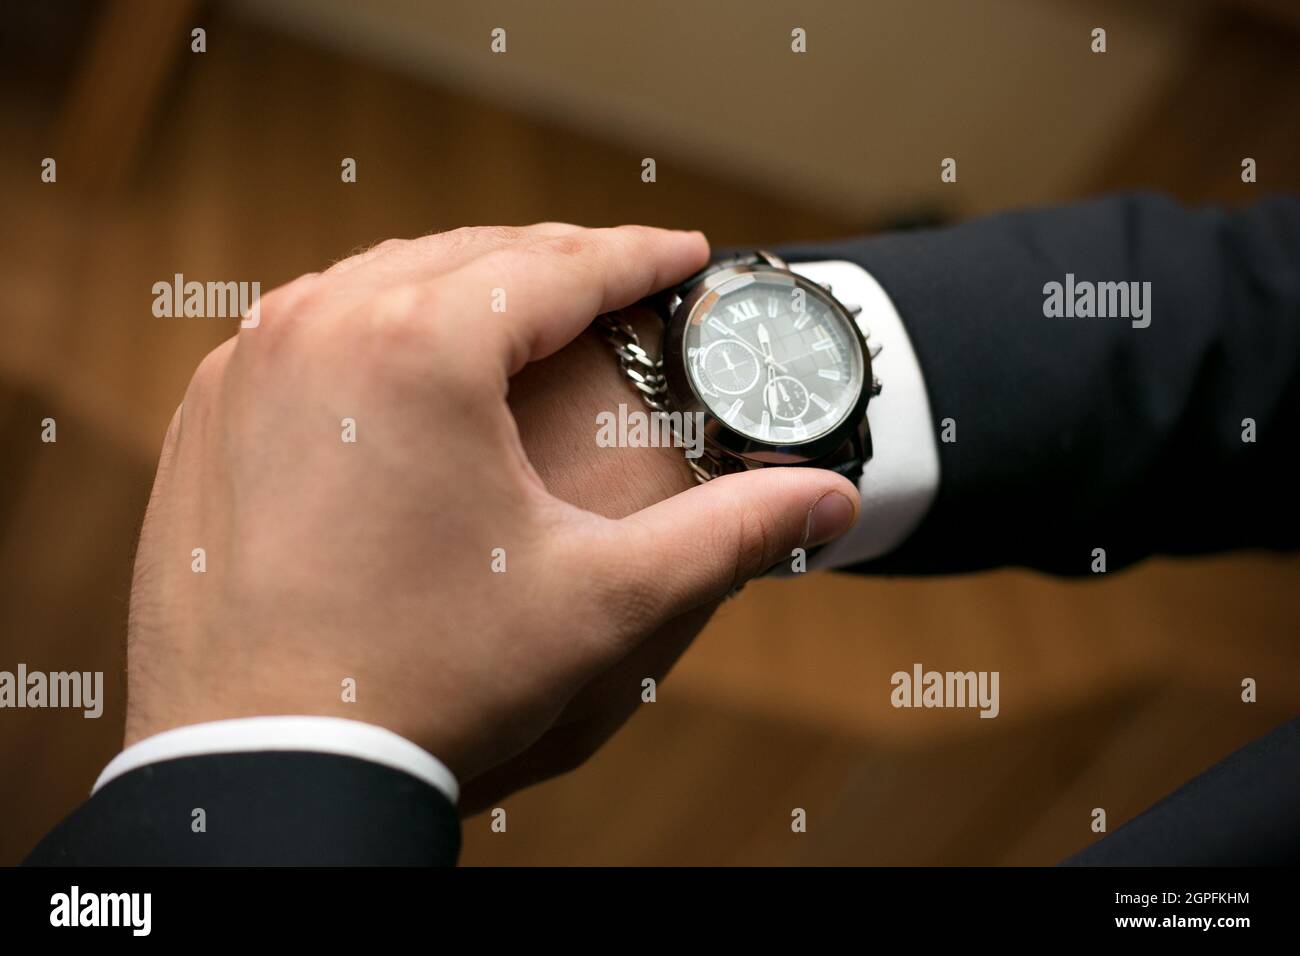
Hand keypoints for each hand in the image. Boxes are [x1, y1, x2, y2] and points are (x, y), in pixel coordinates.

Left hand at [126, 224, 860, 786]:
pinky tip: (415, 355)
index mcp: (420, 347)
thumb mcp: (601, 603)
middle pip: (472, 255)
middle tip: (622, 275)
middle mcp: (321, 325)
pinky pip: (311, 328)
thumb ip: (729, 536)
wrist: (266, 764)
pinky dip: (378, 323)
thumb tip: (836, 502)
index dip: (639, 254)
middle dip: (559, 259)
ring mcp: (251, 363)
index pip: (560, 266)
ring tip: (531, 304)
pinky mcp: (211, 410)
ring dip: (468, 282)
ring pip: (384, 279)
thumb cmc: (432, 681)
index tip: (687, 251)